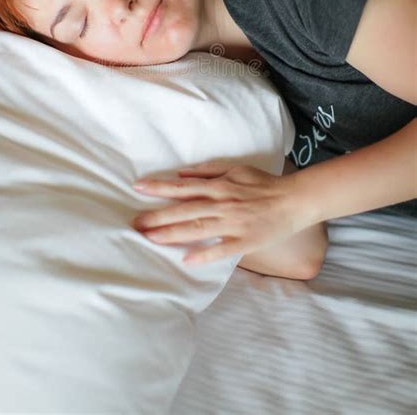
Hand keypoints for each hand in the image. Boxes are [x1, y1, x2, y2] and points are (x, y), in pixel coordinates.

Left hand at [132, 160, 307, 265]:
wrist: (294, 200)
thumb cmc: (263, 183)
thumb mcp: (235, 169)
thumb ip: (207, 171)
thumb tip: (181, 174)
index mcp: (219, 186)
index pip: (182, 187)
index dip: (159, 187)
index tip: (138, 188)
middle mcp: (222, 203)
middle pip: (184, 210)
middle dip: (157, 216)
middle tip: (134, 223)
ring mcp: (233, 224)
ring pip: (198, 228)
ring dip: (173, 233)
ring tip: (151, 238)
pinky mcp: (245, 241)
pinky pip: (222, 250)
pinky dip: (205, 254)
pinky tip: (187, 260)